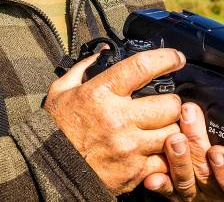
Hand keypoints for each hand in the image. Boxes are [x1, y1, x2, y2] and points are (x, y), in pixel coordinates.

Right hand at [45, 48, 185, 193]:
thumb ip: (83, 68)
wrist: (47, 169)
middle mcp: (119, 119)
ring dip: (171, 129)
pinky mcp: (134, 171)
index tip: (176, 58)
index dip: (166, 58)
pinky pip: (164, 161)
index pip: (143, 67)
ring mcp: (129, 147)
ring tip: (162, 128)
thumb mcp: (61, 90)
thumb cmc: (55, 129)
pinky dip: (164, 156)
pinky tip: (155, 151)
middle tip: (166, 104)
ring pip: (173, 133)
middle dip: (172, 103)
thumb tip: (103, 51)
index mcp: (101, 93)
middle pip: (170, 104)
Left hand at [143, 102, 223, 200]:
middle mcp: (215, 191)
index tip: (217, 151)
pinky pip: (168, 192)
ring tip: (173, 140)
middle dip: (198, 145)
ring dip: (179, 160)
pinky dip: (161, 184)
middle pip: (207, 172)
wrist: (209, 198)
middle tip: (189, 117)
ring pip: (186, 182)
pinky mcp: (176, 198)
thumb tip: (212, 107)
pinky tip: (153, 177)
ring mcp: (195, 195)